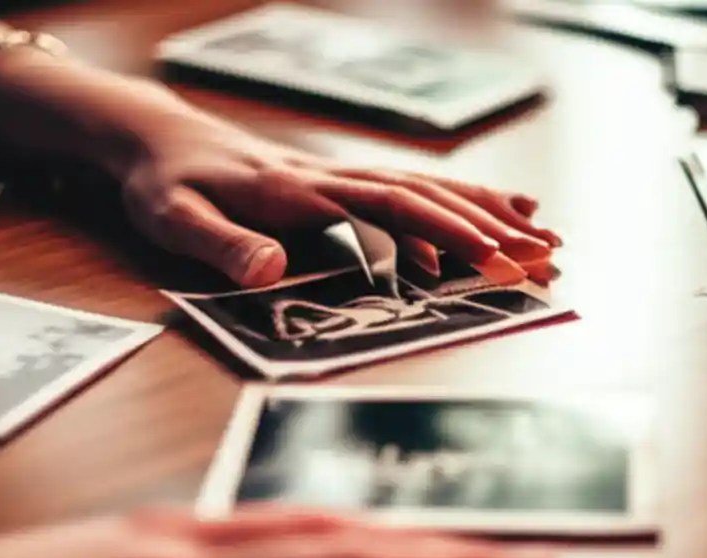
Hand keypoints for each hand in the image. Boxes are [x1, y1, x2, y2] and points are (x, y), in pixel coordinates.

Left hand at [107, 87, 560, 287]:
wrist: (157, 138)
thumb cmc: (165, 184)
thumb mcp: (177, 219)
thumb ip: (222, 246)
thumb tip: (269, 271)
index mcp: (300, 191)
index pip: (390, 208)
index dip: (445, 232)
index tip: (495, 257)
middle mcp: (331, 178)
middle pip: (426, 197)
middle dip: (491, 226)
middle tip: (549, 253)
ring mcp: (339, 178)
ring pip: (426, 190)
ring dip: (486, 211)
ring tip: (544, 233)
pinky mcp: (338, 184)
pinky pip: (407, 192)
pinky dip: (453, 205)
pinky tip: (484, 223)